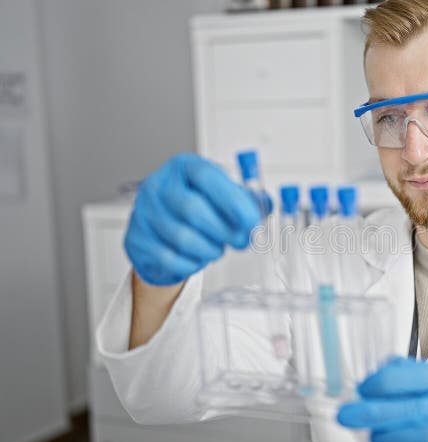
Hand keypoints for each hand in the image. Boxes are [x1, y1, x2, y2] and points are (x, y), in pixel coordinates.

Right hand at [124, 153, 259, 285]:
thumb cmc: (195, 208)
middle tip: (241, 240)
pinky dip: (192, 263)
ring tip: (218, 248)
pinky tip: (199, 257)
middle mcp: (158, 186)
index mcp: (183, 167)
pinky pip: (169, 259)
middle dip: (225, 230)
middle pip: (193, 210)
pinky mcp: (137, 240)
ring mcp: (144, 213)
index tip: (252, 220)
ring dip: (210, 249)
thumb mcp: (222, 195)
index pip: (206, 178)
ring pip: (182, 238)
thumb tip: (266, 205)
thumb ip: (246, 199)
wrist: (160, 231)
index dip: (233, 201)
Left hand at [338, 358, 427, 441]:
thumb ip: (426, 376)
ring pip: (427, 438)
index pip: (420, 375)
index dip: (384, 383)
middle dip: (376, 412)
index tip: (362, 389)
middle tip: (348, 414)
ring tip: (374, 437)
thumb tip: (383, 369)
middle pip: (419, 408)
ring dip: (392, 439)